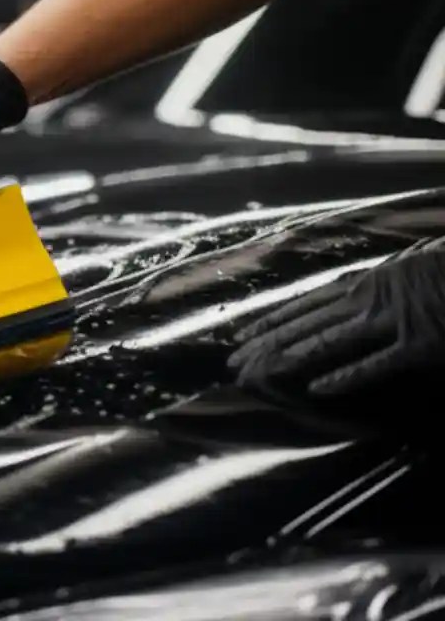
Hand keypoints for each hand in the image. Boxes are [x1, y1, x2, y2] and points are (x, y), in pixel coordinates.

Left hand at [229, 239, 444, 398]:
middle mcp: (371, 298)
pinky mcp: (421, 344)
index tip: (243, 333)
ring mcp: (394, 321)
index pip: (308, 302)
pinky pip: (377, 364)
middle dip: (266, 342)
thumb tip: (358, 292)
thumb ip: (383, 283)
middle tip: (232, 361)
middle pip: (306, 322)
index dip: (274, 318)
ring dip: (290, 357)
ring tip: (257, 372)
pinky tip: (316, 389)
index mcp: (370, 280)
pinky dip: (346, 376)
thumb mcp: (411, 266)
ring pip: (329, 341)